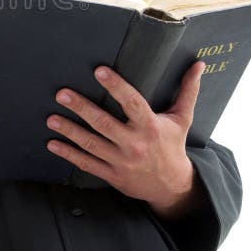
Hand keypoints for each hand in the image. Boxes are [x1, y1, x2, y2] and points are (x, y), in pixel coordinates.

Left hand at [46, 61, 205, 217]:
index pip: (132, 103)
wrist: (171, 186)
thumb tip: (199, 64)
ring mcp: (121, 161)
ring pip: (91, 144)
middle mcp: (135, 144)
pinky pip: (87, 164)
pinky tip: (52, 143)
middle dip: (81, 108)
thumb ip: (187, 91)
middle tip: (61, 93)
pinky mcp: (111, 175)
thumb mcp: (182, 119)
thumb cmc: (173, 145)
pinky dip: (68, 154)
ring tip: (51, 117)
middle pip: (104, 123)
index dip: (116, 86)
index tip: (99, 71)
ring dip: (69, 130)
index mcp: (151, 127)